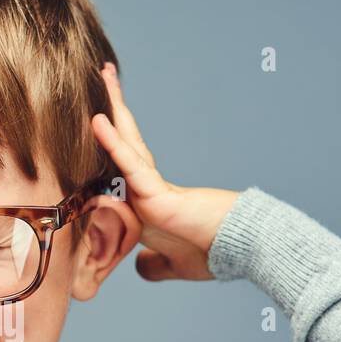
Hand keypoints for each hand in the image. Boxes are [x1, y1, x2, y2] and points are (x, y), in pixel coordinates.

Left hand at [90, 62, 237, 280]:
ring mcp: (153, 188)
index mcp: (152, 203)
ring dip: (113, 109)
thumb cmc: (214, 254)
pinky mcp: (158, 194)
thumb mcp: (174, 264)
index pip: (124, 166)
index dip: (111, 144)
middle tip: (104, 75)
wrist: (244, 251)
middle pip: (125, 142)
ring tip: (104, 76)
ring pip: (126, 143)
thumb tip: (140, 265)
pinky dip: (113, 143)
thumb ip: (155, 264)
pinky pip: (130, 164)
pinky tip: (97, 120)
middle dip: (114, 109)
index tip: (97, 123)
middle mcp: (151, 189)